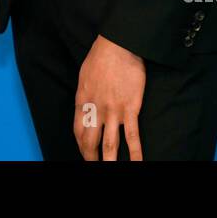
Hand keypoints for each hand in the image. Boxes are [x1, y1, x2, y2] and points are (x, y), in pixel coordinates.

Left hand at [75, 35, 145, 160]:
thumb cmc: (100, 57)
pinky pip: (132, 136)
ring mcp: (113, 112)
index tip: (84, 152)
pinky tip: (137, 163)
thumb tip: (85, 106)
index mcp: (82, 101)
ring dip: (109, 162)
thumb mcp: (84, 77)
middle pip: (91, 142)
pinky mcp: (130, 109)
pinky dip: (135, 153)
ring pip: (110, 145)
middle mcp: (95, 110)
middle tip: (94, 166)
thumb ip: (85, 95)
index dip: (81, 145)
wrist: (117, 46)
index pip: (78, 131)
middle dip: (91, 158)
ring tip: (109, 171)